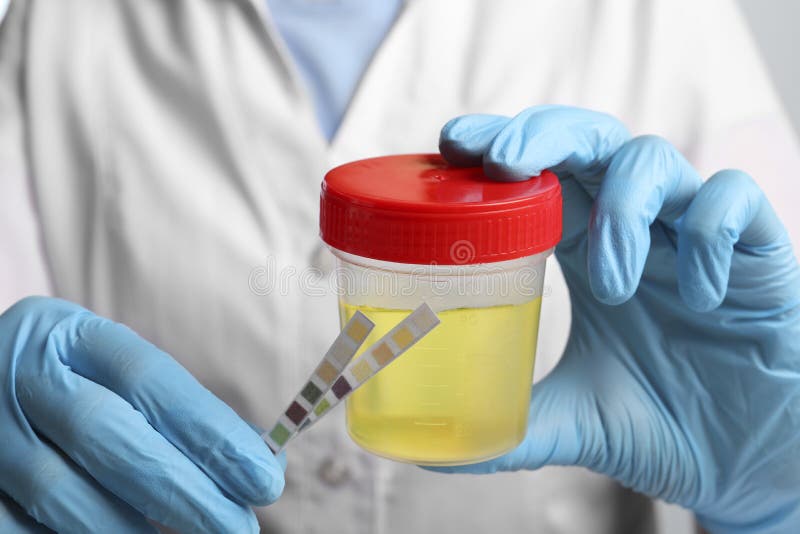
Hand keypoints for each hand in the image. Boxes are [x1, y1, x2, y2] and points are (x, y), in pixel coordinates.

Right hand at [0, 297, 283, 532]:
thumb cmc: (78, 384)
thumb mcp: (118, 373)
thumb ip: (180, 411)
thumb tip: (259, 466)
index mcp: (73, 335)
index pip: (149, 377)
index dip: (210, 431)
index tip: (263, 479)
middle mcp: (23, 375)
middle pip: (104, 432)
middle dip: (181, 488)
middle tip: (238, 527)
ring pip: (57, 490)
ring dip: (130, 529)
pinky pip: (21, 527)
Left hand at [433, 106, 799, 533]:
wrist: (744, 462)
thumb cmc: (658, 425)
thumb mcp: (572, 422)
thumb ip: (510, 424)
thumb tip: (432, 455)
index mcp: (582, 250)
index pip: (538, 174)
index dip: (498, 147)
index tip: (452, 145)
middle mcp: (633, 228)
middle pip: (586, 139)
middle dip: (543, 136)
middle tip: (505, 163)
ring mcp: (691, 233)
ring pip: (652, 159)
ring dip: (621, 211)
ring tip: (611, 288)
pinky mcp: (756, 252)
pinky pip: (735, 200)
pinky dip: (710, 235)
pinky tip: (701, 297)